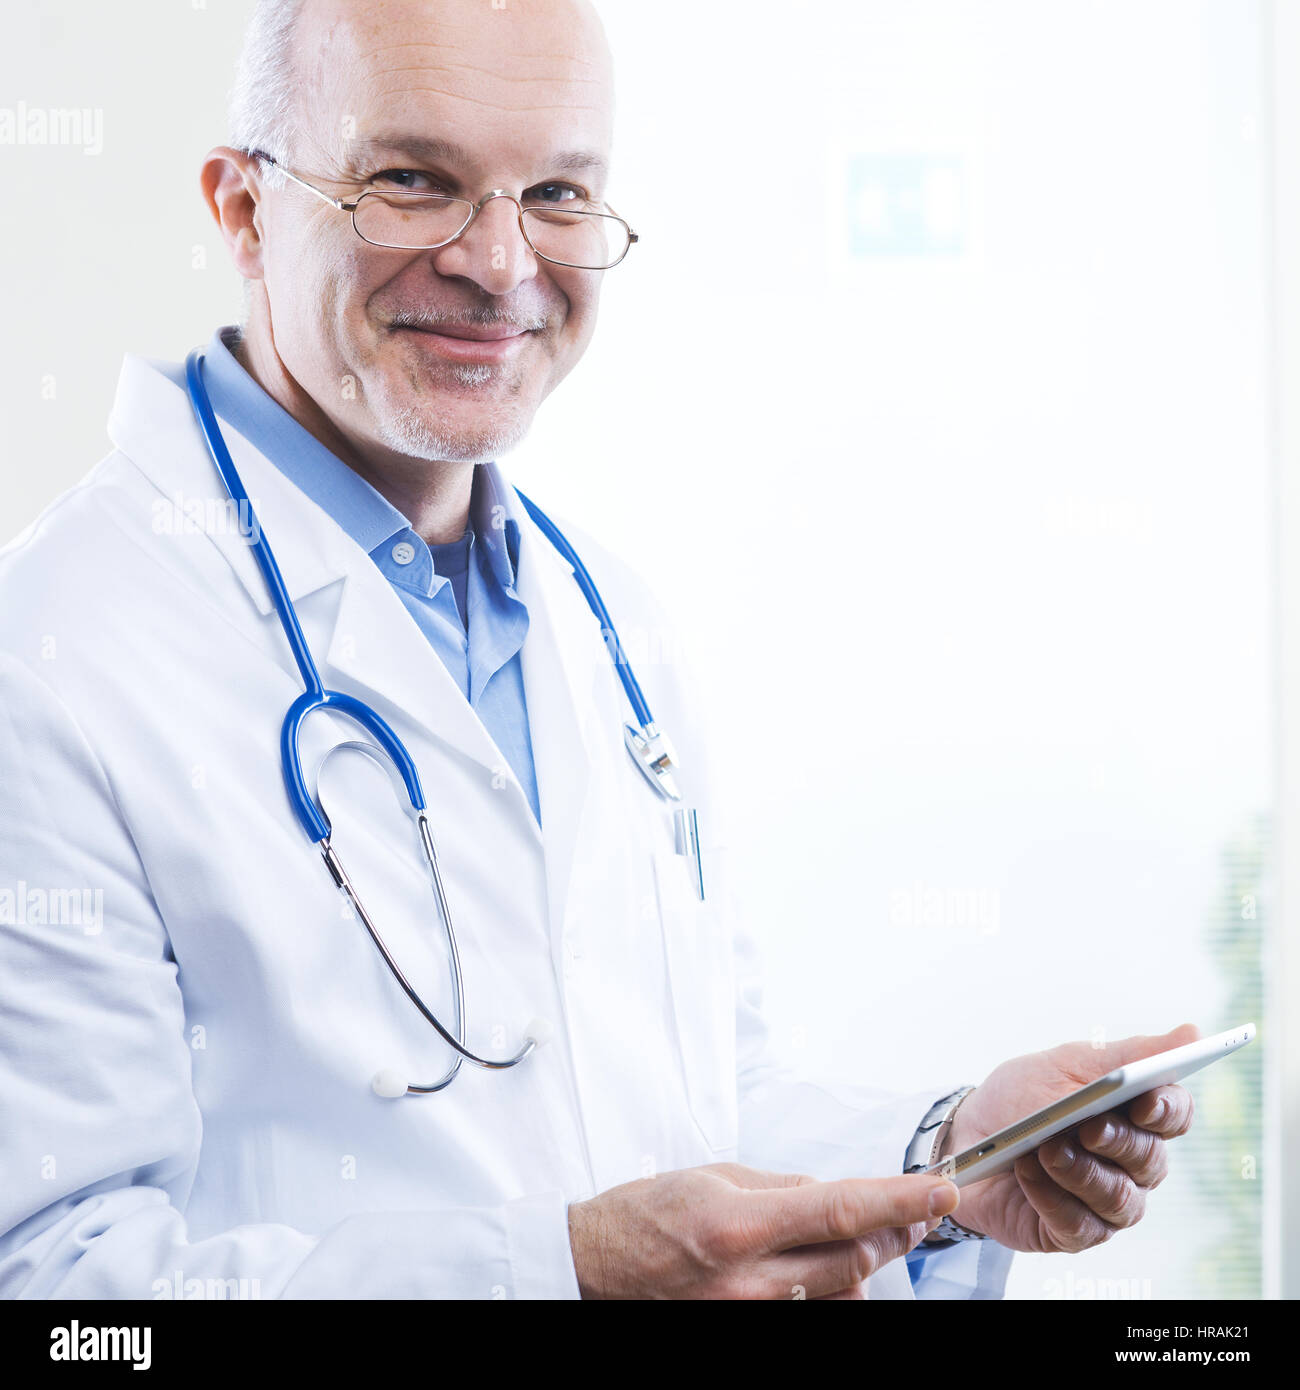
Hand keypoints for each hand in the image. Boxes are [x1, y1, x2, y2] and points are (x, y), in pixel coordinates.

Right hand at [567, 1162, 959, 1298]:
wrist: (596, 1267)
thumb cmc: (649, 1214)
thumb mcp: (716, 1177)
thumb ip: (782, 1187)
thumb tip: (836, 1194)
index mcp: (740, 1225)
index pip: (840, 1209)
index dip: (898, 1200)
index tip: (938, 1189)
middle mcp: (750, 1280)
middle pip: (854, 1262)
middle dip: (896, 1233)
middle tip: (918, 1211)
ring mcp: (749, 1316)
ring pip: (842, 1296)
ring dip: (864, 1265)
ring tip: (865, 1236)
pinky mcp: (746, 1332)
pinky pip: (812, 1314)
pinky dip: (829, 1291)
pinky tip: (822, 1268)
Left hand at [937, 1023, 1197, 1252]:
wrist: (965, 1134)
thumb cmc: (1022, 1097)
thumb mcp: (1066, 1065)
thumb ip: (1126, 1055)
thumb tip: (1192, 1032)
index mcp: (1135, 1117)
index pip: (1175, 1115)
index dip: (1166, 1110)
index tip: (1144, 1099)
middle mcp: (1131, 1165)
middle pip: (1150, 1160)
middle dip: (1118, 1142)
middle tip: (1085, 1126)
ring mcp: (1106, 1203)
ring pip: (1119, 1199)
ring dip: (1081, 1172)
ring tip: (1047, 1149)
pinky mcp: (1074, 1232)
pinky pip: (1079, 1225)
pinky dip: (1052, 1198)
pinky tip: (1028, 1173)